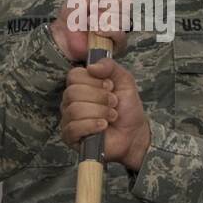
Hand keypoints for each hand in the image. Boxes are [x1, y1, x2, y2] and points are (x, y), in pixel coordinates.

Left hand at [49, 0, 133, 62]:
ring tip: (88, 20)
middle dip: (106, 5)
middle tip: (92, 8)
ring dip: (103, 18)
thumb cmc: (73, 10)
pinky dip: (108, 30)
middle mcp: (119, 12)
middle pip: (126, 4)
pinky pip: (120, 35)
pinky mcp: (117, 44)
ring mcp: (120, 28)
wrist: (64, 32)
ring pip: (123, 19)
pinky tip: (96, 30)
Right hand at [60, 56, 149, 170]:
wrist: (133, 133)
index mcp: (80, 85)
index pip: (74, 75)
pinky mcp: (70, 136)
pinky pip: (74, 127)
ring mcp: (68, 118)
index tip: (110, 87)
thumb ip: (110, 66)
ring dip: (99, 112)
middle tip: (113, 103)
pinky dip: (92, 125)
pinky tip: (103, 126)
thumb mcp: (124, 80)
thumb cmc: (126, 108)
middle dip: (100, 98)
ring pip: (75, 110)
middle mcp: (71, 100)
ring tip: (111, 116)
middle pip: (73, 92)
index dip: (94, 81)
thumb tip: (91, 66)